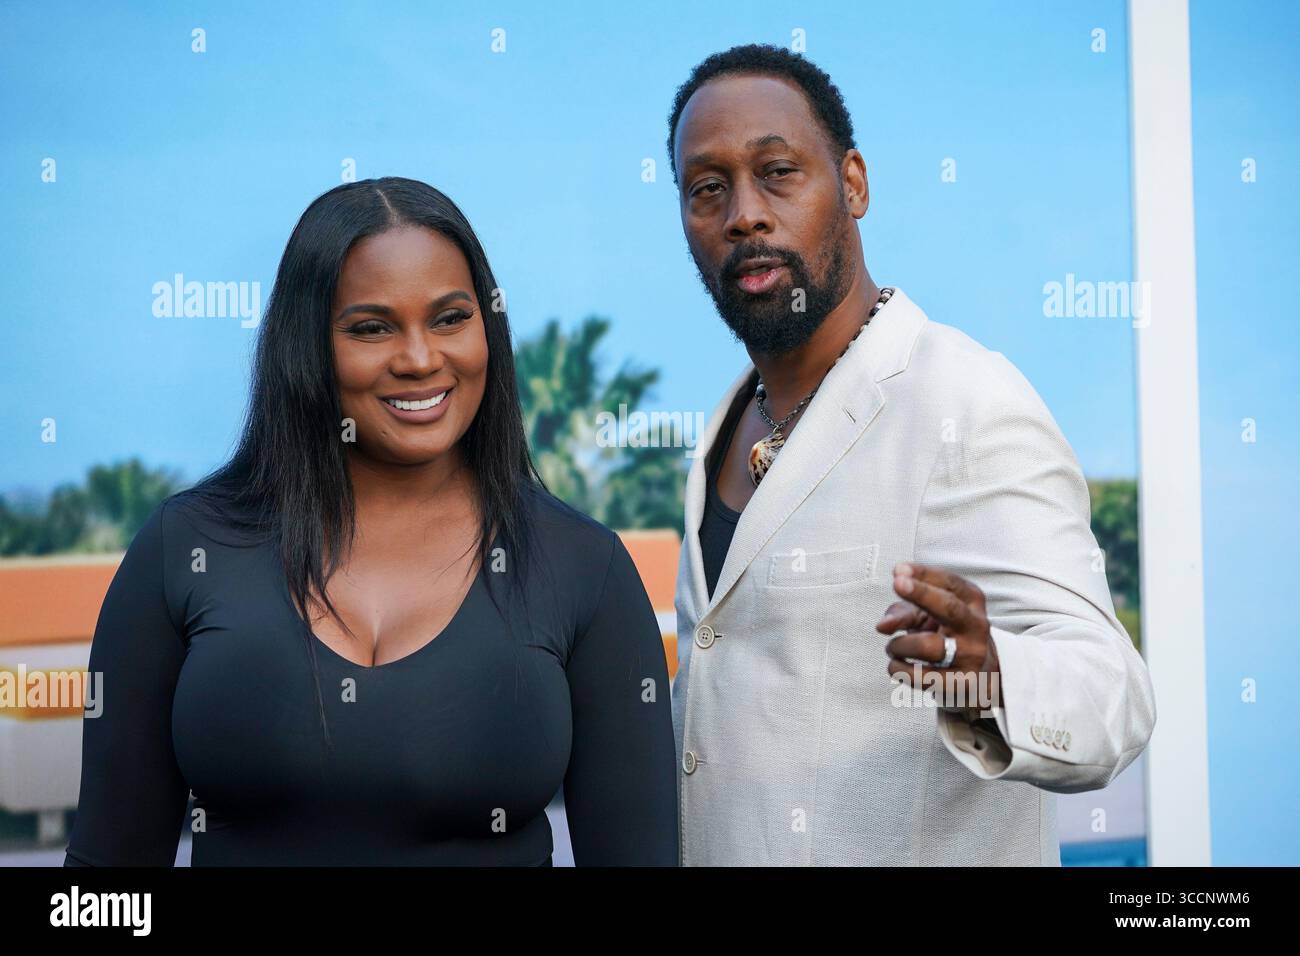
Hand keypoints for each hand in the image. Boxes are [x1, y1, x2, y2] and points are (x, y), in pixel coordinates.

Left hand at [876, 562, 1000, 712]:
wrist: (981, 675)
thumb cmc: (946, 636)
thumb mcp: (928, 616)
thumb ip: (904, 613)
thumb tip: (882, 626)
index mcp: (971, 601)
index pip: (949, 583)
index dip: (923, 574)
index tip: (898, 570)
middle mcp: (975, 626)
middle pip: (949, 608)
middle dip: (922, 593)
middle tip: (898, 583)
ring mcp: (971, 656)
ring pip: (928, 646)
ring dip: (899, 645)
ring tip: (893, 648)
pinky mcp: (963, 683)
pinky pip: (923, 678)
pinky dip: (900, 670)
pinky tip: (896, 666)